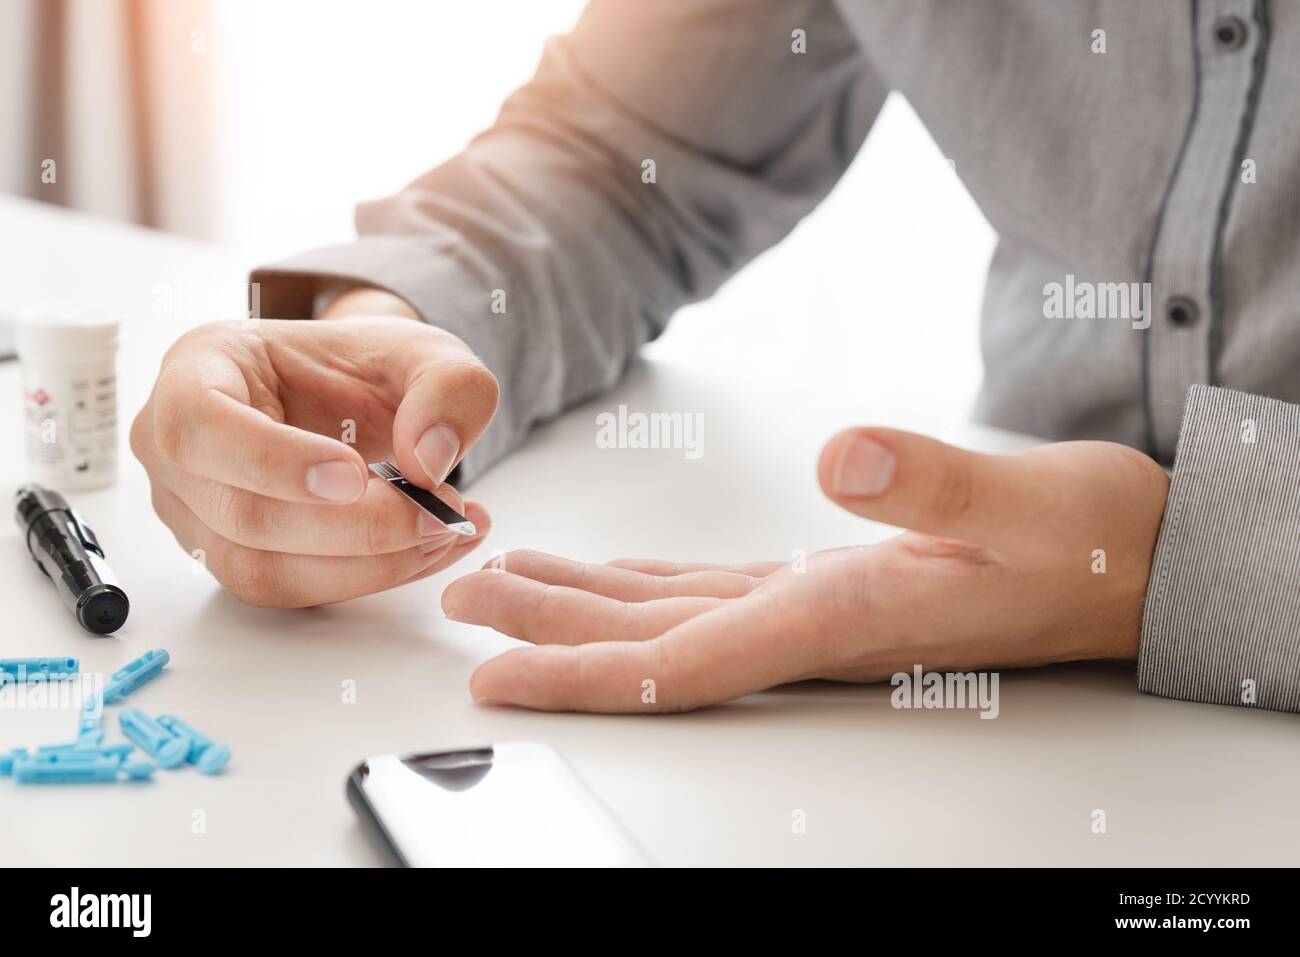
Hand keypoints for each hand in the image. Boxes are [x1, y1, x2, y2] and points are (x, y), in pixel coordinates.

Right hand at [132, 294, 497, 605]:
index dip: (274, 460)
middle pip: (241, 515)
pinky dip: (366, 578)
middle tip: (439, 515)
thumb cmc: (370, 368)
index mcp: (199, 368)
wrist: (360, 398)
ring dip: (366, 566)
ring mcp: (194, 512)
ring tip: (443, 531)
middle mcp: (176, 446)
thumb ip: (448, 386)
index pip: (198, 424)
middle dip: (353, 527)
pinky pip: (290, 592)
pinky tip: (424, 550)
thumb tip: (430, 459)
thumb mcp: (429, 352)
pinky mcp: (230, 559)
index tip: (357, 475)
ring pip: (262, 571)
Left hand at [443, 428, 1169, 711]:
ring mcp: (818, 606)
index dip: (584, 674)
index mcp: (846, 615)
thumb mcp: (1032, 502)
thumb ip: (939, 486)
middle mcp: (814, 624)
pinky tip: (612, 577)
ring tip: (505, 582)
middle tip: (458, 600)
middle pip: (655, 640)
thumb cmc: (1093, 539)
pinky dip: (652, 584)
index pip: (687, 662)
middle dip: (551, 629)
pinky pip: (719, 592)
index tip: (497, 675)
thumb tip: (846, 459)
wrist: (1137, 562)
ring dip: (585, 603)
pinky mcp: (832, 581)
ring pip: (675, 614)